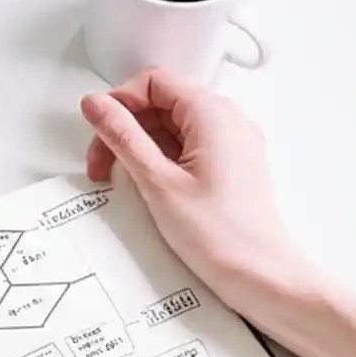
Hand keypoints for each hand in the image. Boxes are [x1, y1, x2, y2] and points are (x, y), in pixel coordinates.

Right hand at [81, 68, 315, 314]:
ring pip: (172, 127)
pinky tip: (149, 187)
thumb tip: (96, 105)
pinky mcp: (231, 164)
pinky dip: (161, 160)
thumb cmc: (219, 235)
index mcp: (212, 113)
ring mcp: (232, 142)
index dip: (120, 102)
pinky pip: (188, 147)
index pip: (154, 82)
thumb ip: (122, 136)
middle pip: (161, 103)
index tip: (99, 129)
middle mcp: (227, 119)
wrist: (259, 275)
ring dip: (140, 147)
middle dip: (125, 129)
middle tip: (102, 165)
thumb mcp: (156, 181)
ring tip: (123, 182)